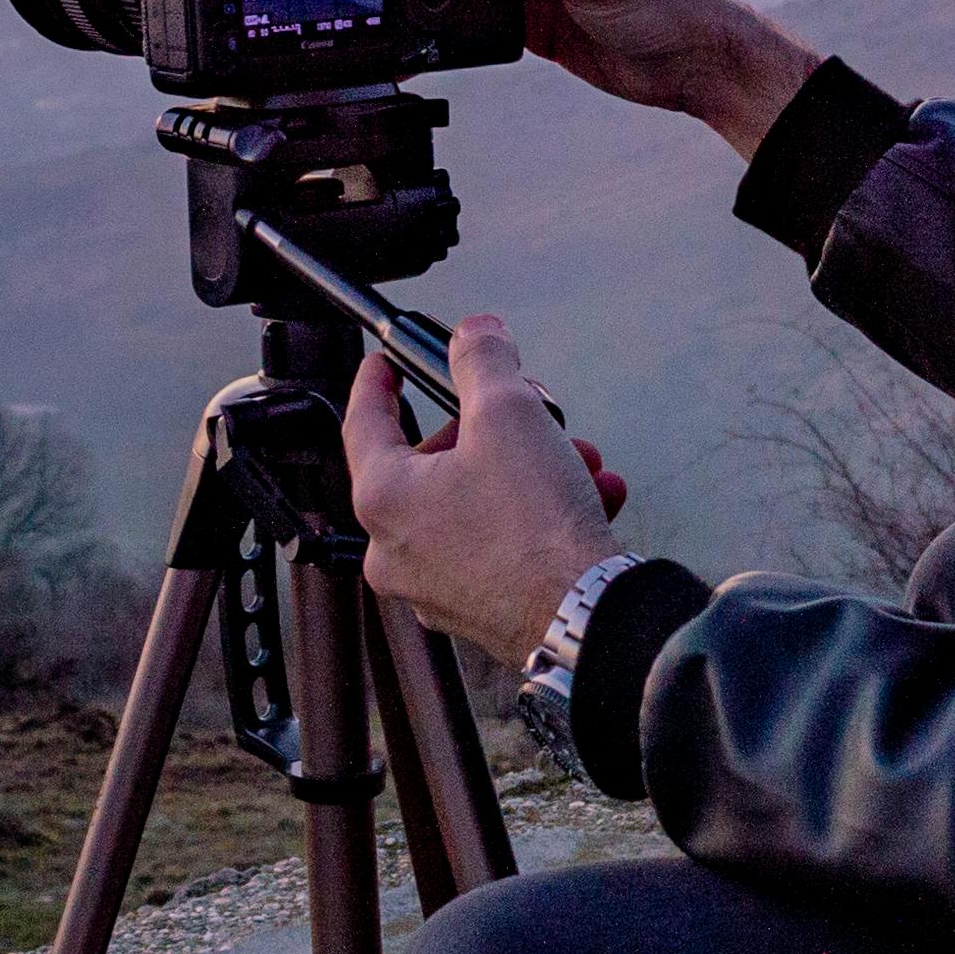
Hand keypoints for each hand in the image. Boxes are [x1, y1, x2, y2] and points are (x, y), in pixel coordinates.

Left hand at [342, 314, 624, 665]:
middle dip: (493, 430)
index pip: (364, 423)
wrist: (587, 618)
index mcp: (384, 499)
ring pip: (476, 505)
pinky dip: (540, 518)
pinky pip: (502, 547)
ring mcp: (435, 588)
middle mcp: (397, 551)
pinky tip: (590, 498)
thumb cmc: (535, 528)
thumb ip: (483, 362)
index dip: (376, 383)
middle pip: (434, 464)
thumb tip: (474, 335)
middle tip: (529, 411)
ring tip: (577, 458)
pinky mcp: (478, 612)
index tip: (384, 365)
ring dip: (530, 472)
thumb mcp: (509, 413)